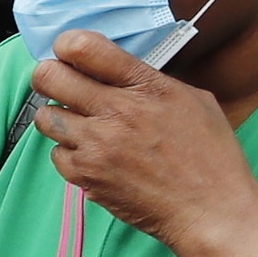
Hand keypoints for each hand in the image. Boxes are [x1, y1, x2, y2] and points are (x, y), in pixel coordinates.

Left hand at [23, 30, 257, 256]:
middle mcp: (115, 112)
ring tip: (80, 124)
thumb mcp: (195, 100)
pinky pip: (57, 154)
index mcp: (145, 86)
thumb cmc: (212, 157)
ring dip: (60, 116)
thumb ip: (152, 81)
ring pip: (45, 116)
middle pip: (48, 77)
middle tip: (63, 85)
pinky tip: (93, 155)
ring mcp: (96, 147)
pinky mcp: (87, 177)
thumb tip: (120, 71)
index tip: (72, 53)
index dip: (68, 45)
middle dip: (51, 77)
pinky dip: (71, 153)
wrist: (211, 211)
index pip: (82, 47)